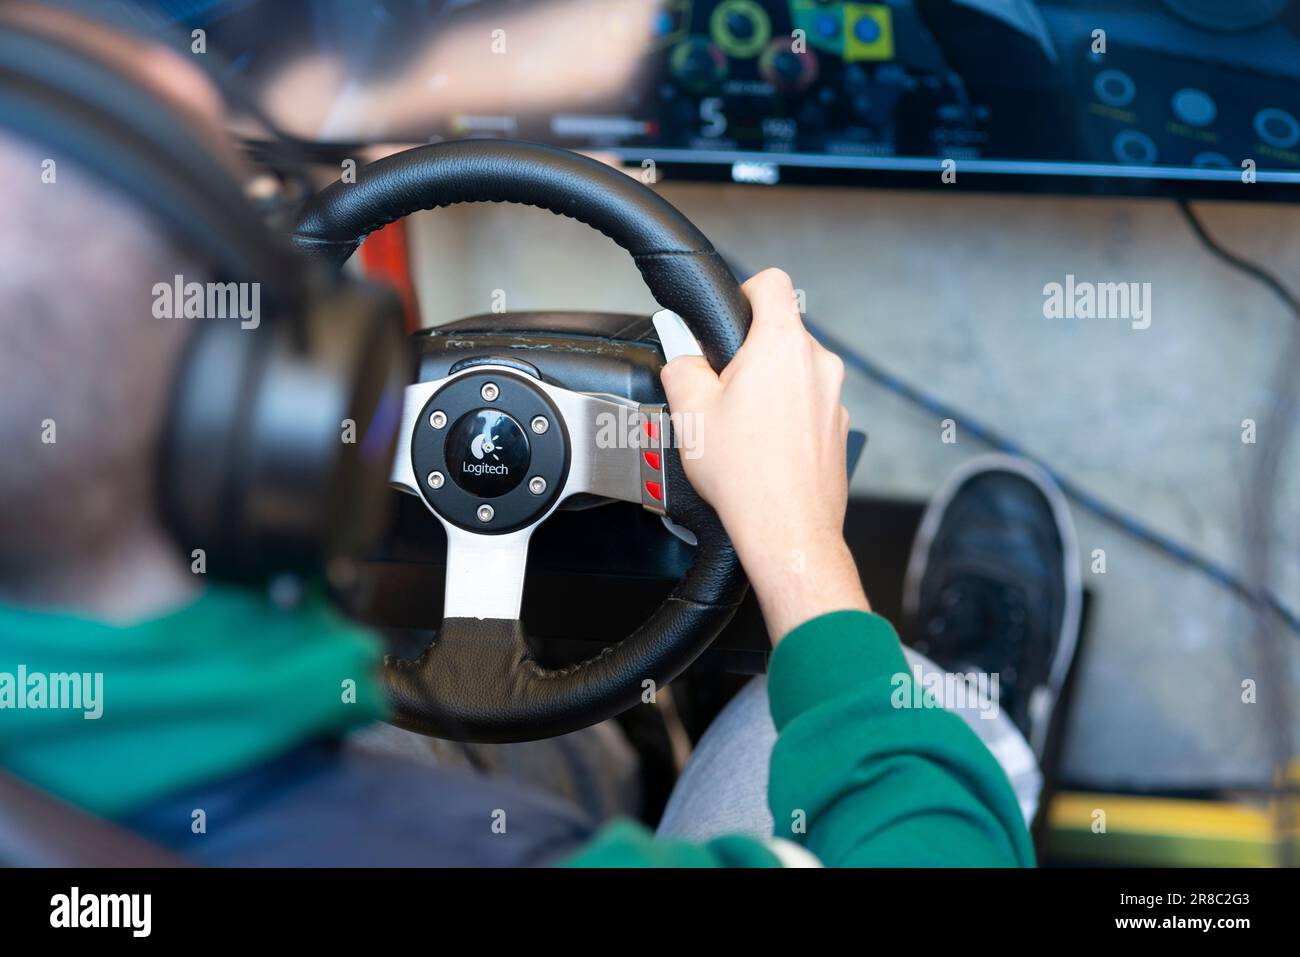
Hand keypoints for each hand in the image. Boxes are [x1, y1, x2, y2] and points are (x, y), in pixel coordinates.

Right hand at [660, 268, 869, 641]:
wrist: (786, 529)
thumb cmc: (746, 477)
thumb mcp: (690, 412)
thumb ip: (680, 365)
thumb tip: (678, 349)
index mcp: (782, 346)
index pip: (772, 283)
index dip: (745, 293)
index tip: (729, 316)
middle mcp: (817, 364)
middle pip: (782, 331)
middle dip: (750, 351)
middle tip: (720, 386)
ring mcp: (833, 397)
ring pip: (796, 371)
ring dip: (769, 385)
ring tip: (739, 425)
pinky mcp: (837, 426)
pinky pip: (808, 403)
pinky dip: (787, 414)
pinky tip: (762, 446)